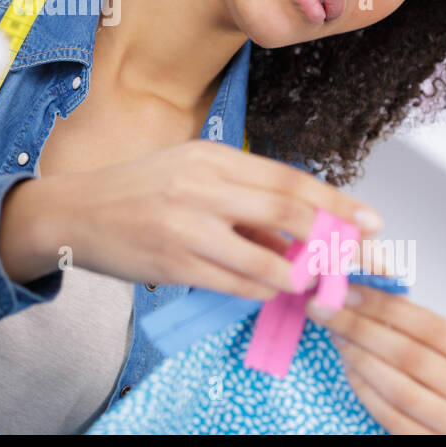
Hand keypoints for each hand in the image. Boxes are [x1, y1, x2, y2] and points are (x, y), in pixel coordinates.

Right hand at [0, 139, 383, 301]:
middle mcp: (202, 187)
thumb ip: (241, 194)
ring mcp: (188, 228)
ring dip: (298, 276)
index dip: (336, 203)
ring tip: (310, 280)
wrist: (74, 213)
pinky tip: (268, 287)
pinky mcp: (175, 264)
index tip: (370, 222)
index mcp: (211, 157)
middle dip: (334, 242)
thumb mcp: (190, 173)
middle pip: (288, 214)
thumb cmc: (137, 191)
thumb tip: (298, 227)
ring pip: (268, 260)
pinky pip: (237, 285)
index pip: (288, 180)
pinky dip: (262, 289)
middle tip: (361, 260)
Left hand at [306, 284, 445, 433]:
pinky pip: (391, 416)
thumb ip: (414, 321)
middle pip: (410, 355)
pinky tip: (350, 369)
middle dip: (361, 329)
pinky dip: (365, 390)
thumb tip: (361, 290)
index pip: (430, 325)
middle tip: (328, 312)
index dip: (384, 306)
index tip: (347, 292)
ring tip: (337, 338)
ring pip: (398, 388)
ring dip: (359, 359)